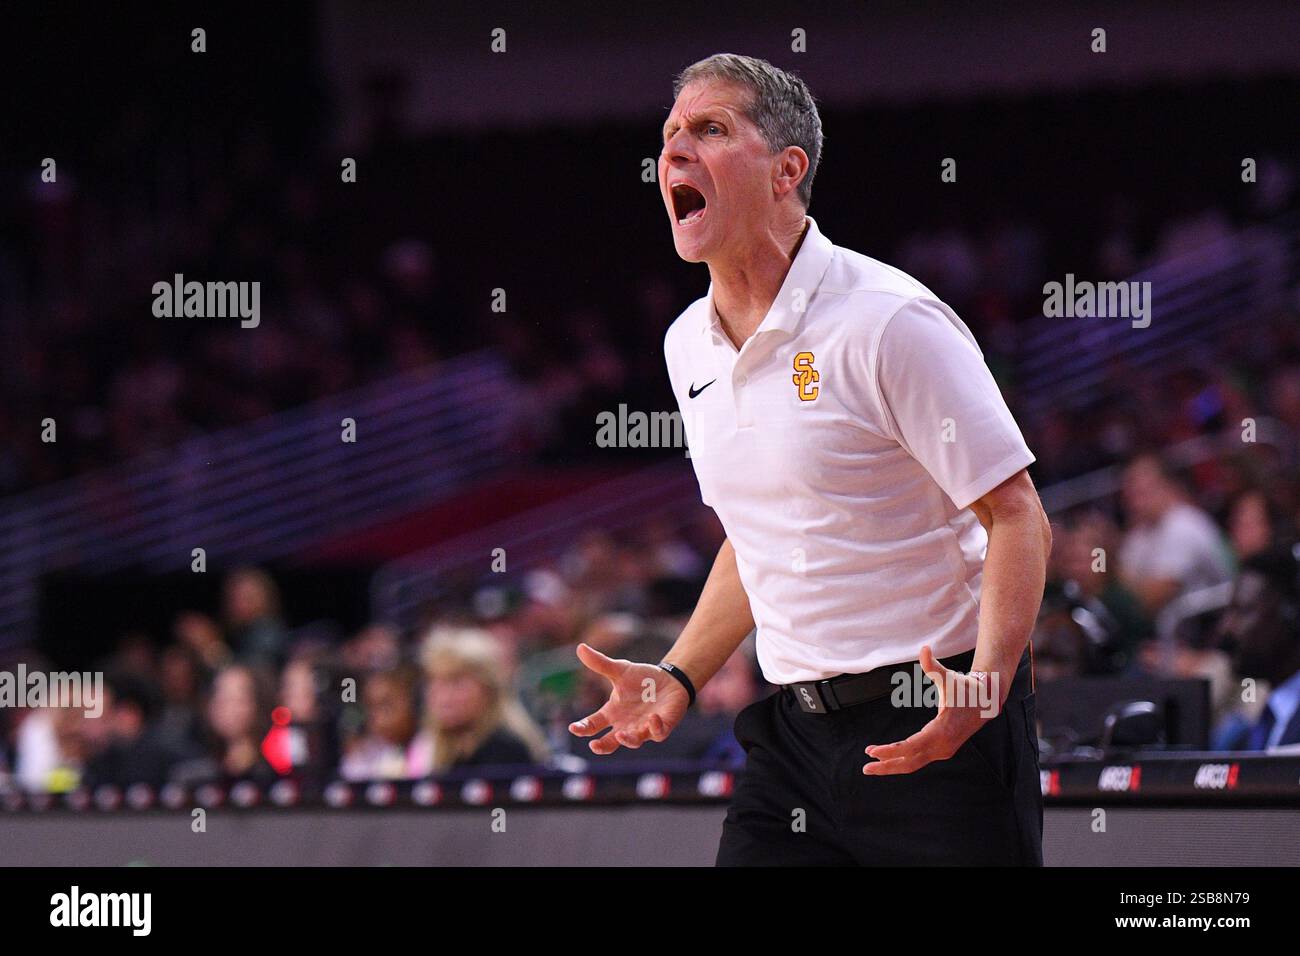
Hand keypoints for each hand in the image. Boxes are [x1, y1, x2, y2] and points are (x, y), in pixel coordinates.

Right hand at [567, 643, 689, 754]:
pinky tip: (652, 718)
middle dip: (602, 746)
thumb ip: (600, 663)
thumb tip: (580, 647)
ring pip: (633, 741)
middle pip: (609, 742)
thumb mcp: (620, 670)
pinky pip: (657, 733)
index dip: (583, 728)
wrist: (669, 680)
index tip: (573, 728)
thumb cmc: (641, 679)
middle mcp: (625, 725)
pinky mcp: (661, 727)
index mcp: (612, 713)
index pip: (593, 724)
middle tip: (594, 746)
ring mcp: (643, 728)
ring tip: (621, 735)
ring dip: (627, 740)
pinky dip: (654, 727)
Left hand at [863, 645, 999, 776]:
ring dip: (893, 766)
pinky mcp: (942, 751)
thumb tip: (924, 648)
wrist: (986, 702)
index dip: (890, 751)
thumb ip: (933, 665)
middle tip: (865, 768)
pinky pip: (919, 760)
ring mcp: (943, 751)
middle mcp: (943, 746)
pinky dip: (903, 762)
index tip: (871, 752)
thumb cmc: (965, 688)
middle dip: (886, 766)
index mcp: (942, 731)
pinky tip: (888, 760)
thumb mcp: (948, 677)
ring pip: (914, 764)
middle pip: (910, 763)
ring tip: (871, 766)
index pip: (910, 747)